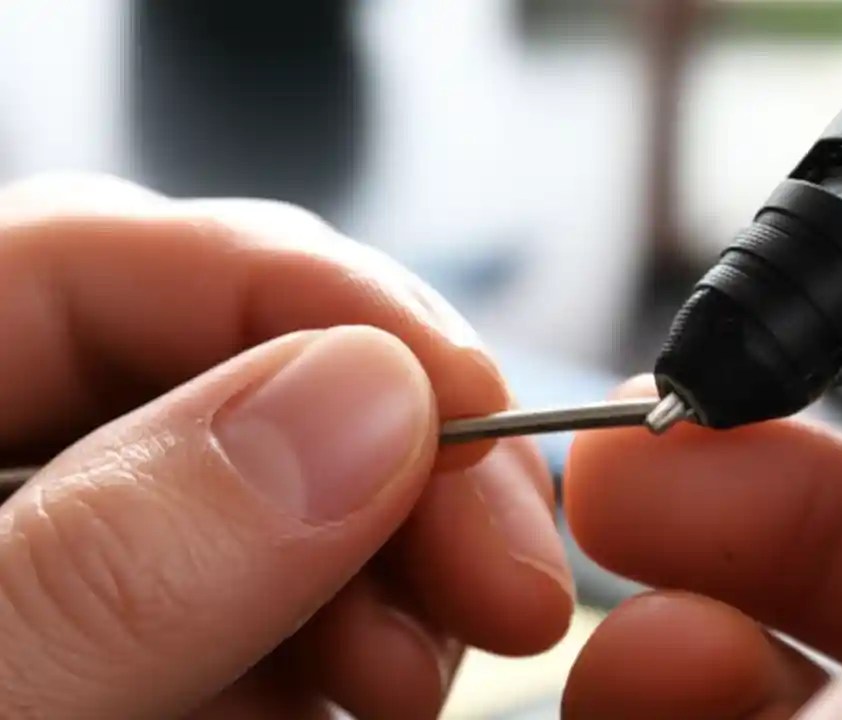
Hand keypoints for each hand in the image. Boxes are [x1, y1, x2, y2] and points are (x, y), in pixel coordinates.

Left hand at [0, 175, 572, 718]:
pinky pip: (274, 600)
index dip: (321, 300)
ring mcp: (76, 557)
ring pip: (283, 487)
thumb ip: (119, 557)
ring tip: (410, 674)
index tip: (474, 402)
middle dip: (392, 459)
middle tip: (504, 573)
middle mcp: (0, 460)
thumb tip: (366, 400)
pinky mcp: (145, 644)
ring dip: (389, 564)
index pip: (113, 256)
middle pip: (232, 368)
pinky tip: (370, 689)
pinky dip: (348, 640)